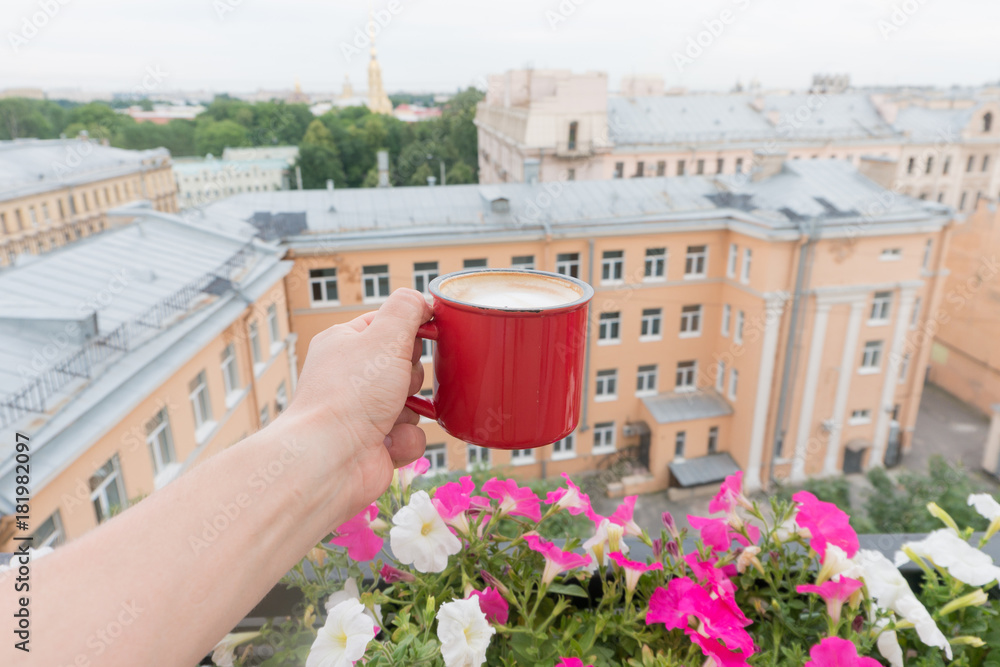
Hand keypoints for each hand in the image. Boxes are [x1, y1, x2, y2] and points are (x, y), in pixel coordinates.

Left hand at [279, 288, 431, 512]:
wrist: (331, 460)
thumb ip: (407, 309)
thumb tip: (421, 302)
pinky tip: (385, 442)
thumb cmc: (350, 396)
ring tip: (388, 417)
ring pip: (414, 402)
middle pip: (406, 364)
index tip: (426, 335)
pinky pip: (412, 435)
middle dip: (411, 376)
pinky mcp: (377, 443)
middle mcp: (352, 377)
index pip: (388, 325)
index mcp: (345, 344)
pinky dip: (405, 440)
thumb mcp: (384, 336)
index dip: (411, 331)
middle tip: (396, 383)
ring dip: (410, 411)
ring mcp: (364, 412)